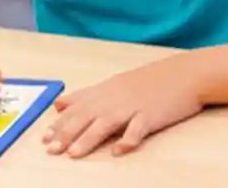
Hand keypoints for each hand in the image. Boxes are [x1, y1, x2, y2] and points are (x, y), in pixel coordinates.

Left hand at [44, 57, 201, 158]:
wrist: (183, 74)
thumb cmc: (148, 81)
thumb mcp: (113, 85)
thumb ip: (85, 96)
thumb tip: (58, 104)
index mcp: (104, 92)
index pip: (77, 109)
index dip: (60, 124)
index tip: (44, 138)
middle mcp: (115, 98)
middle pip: (86, 117)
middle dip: (67, 134)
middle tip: (51, 149)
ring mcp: (133, 106)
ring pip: (106, 123)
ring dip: (89, 138)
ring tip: (73, 154)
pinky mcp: (152, 115)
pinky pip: (139, 128)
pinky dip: (129, 139)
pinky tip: (119, 150)